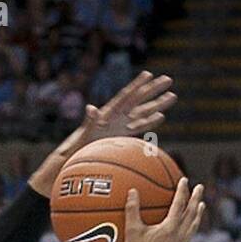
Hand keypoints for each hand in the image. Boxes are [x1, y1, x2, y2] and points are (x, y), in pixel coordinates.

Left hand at [30, 72, 175, 193]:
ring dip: (156, 105)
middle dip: (153, 91)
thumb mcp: (80, 138)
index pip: (124, 98)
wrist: (67, 167)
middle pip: (137, 101)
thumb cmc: (71, 154)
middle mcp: (114, 119)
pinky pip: (138, 129)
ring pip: (141, 113)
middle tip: (169, 79)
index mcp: (106, 116)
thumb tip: (92, 108)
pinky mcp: (120, 138)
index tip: (149, 74)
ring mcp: (118, 128)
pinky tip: (161, 118)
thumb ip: (87, 124)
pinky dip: (150, 123)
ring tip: (173, 96)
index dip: (136, 86)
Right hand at [119, 179, 205, 241]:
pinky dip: (192, 229)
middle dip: (196, 199)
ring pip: (193, 226)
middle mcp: (179, 236)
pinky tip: (191, 228)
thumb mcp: (132, 229)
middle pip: (192, 214)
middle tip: (200, 187)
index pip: (179, 204)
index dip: (182, 191)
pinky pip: (189, 238)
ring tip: (201, 205)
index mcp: (170, 228)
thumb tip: (132, 190)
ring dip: (198, 214)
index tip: (184, 179)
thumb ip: (132, 209)